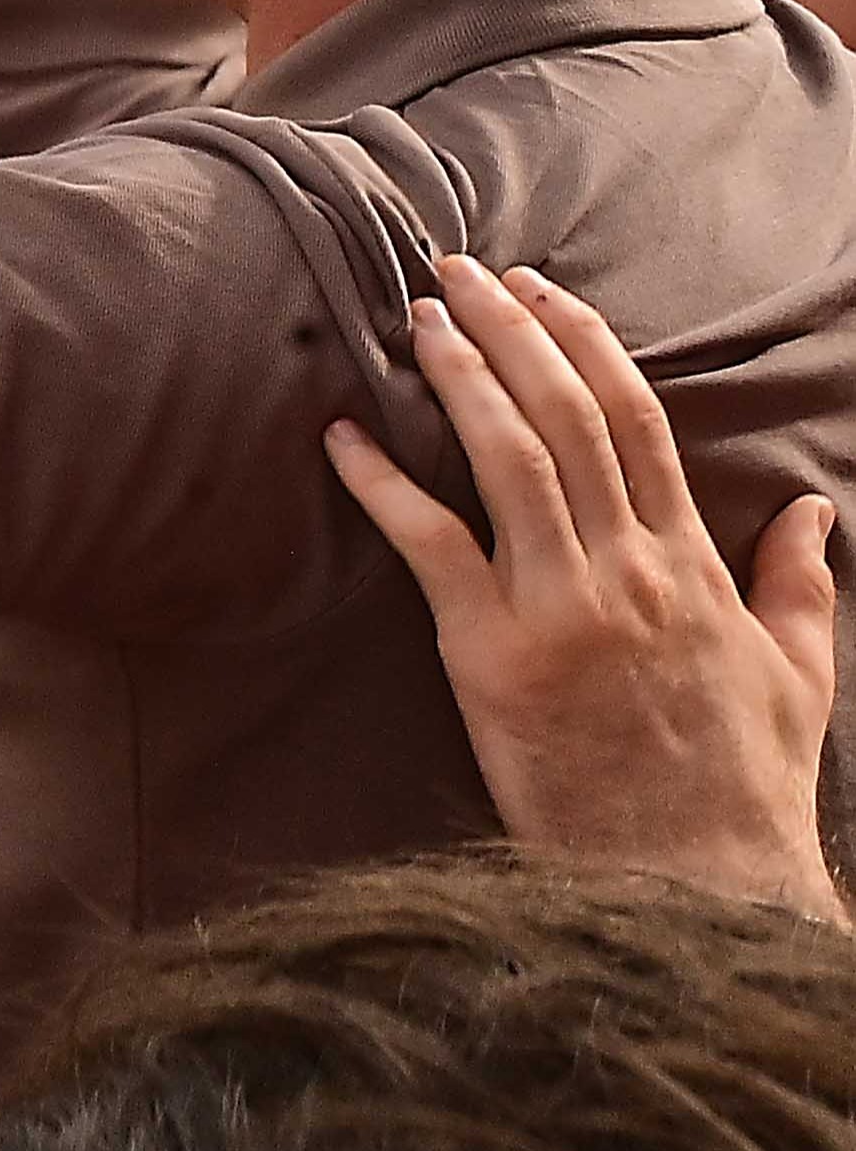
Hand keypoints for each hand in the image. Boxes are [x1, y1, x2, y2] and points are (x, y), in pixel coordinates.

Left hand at [327, 255, 846, 921]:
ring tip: (413, 319)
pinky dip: (382, 485)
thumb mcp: (800, 671)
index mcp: (692, 562)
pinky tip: (341, 435)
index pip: (636, 419)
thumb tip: (814, 509)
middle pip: (564, 416)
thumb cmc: (742, 783)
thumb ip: (801, 582)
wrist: (697, 878)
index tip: (542, 290)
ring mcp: (560, 607)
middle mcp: (628, 568)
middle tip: (455, 271)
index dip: (584, 343)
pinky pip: (429, 548)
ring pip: (507, 460)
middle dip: (508, 331)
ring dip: (457, 378)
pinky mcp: (492, 657)